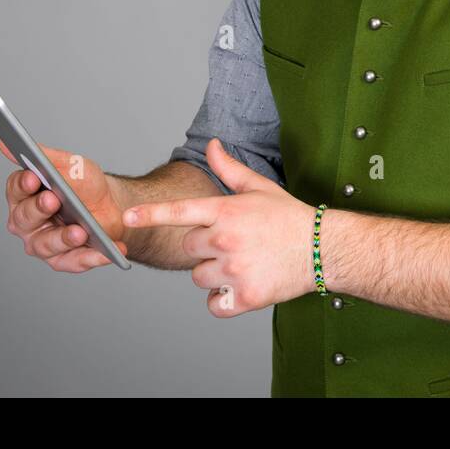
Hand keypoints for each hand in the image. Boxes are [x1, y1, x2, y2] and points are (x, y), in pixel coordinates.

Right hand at [0, 139, 128, 272]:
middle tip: (54, 199)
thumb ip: (42, 156)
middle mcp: (26, 222)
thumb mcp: (69, 164)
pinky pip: (73, 261)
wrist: (110, 205)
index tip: (33, 177)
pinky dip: (91, 257)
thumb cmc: (84, 184)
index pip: (15, 189)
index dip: (23, 185)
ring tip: (81, 232)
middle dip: (39, 209)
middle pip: (24, 218)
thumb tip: (4, 145)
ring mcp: (42, 242)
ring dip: (63, 238)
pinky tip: (107, 251)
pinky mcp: (62, 259)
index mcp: (24, 195)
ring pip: (45, 244)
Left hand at [121, 137, 316, 314]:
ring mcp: (235, 270)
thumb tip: (213, 144)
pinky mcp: (245, 296)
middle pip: (187, 248)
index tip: (127, 218)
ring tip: (242, 263)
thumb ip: (229, 168)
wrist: (322, 248)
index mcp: (226, 211)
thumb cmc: (289, 217)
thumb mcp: (259, 186)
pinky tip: (242, 286)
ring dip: (214, 274)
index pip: (180, 211)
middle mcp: (226, 240)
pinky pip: (214, 304)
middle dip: (204, 247)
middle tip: (233, 243)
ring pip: (199, 277)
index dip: (150, 215)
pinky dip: (223, 300)